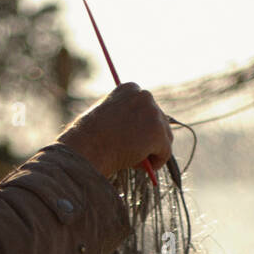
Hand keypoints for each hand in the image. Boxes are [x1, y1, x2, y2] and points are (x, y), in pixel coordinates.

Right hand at [55, 82, 173, 179]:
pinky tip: (137, 164)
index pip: (146, 108)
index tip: (132, 138)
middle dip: (150, 140)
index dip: (141, 127)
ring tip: (132, 160)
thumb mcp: (106, 119)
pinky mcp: (159, 133)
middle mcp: (145, 96)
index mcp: (130, 88)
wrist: (88, 146)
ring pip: (165, 138)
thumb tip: (141, 135)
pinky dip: (155, 163)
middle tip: (136, 154)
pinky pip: (165, 154)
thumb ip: (124, 119)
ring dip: (152, 152)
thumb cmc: (89, 137)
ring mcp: (154, 114)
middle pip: (160, 121)